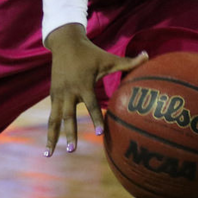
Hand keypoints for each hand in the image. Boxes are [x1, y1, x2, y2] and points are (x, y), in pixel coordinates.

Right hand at [44, 24, 147, 155]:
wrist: (65, 43)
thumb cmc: (90, 53)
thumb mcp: (108, 58)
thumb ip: (128, 61)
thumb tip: (148, 56)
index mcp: (84, 84)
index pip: (91, 104)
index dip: (95, 118)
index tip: (99, 133)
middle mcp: (69, 91)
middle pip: (68, 116)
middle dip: (70, 133)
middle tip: (73, 150)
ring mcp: (59, 94)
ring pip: (54, 119)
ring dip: (53, 137)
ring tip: (49, 154)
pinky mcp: (53, 96)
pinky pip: (51, 116)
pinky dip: (50, 130)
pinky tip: (49, 146)